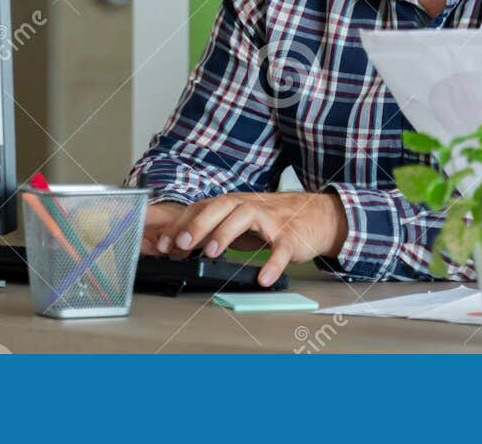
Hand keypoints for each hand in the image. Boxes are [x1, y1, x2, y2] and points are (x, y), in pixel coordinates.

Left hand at [142, 192, 347, 286]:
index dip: (182, 223)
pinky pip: (282, 249)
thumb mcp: (241, 220)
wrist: (318, 215)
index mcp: (237, 204)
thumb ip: (215, 228)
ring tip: (211, 252)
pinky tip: (263, 278)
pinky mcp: (292, 236)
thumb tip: (179, 243)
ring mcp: (273, 220)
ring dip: (226, 233)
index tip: (163, 242)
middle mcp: (252, 206)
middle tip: (182, 242)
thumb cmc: (275, 219)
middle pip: (223, 205)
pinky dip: (273, 263)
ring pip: (247, 217)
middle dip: (200, 222)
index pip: (204, 207)